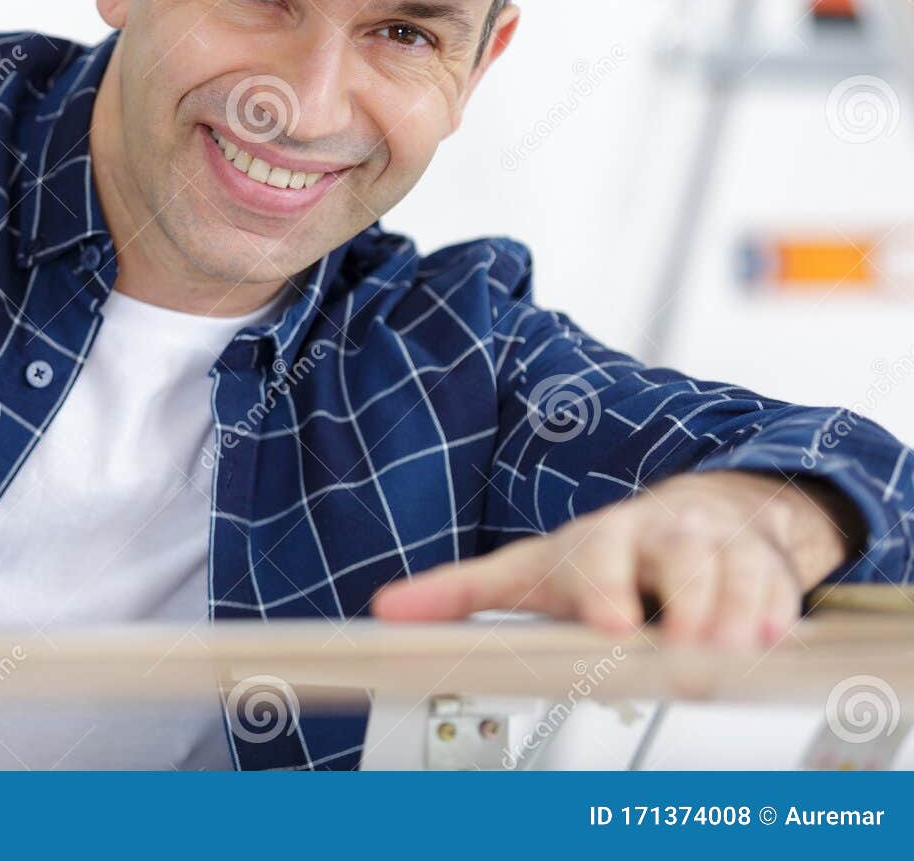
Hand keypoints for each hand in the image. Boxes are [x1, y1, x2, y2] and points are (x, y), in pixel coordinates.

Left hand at [371, 471, 860, 646]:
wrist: (694, 514)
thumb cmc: (606, 556)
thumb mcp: (530, 571)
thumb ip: (459, 593)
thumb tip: (384, 610)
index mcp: (602, 539)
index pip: (600, 559)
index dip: (605, 589)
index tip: (610, 623)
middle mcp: (662, 539)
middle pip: (678, 562)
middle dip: (684, 605)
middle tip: (684, 647)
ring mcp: (718, 551)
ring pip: (735, 575)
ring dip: (734, 615)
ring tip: (731, 650)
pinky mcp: (766, 571)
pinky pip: (779, 590)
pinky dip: (778, 615)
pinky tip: (772, 638)